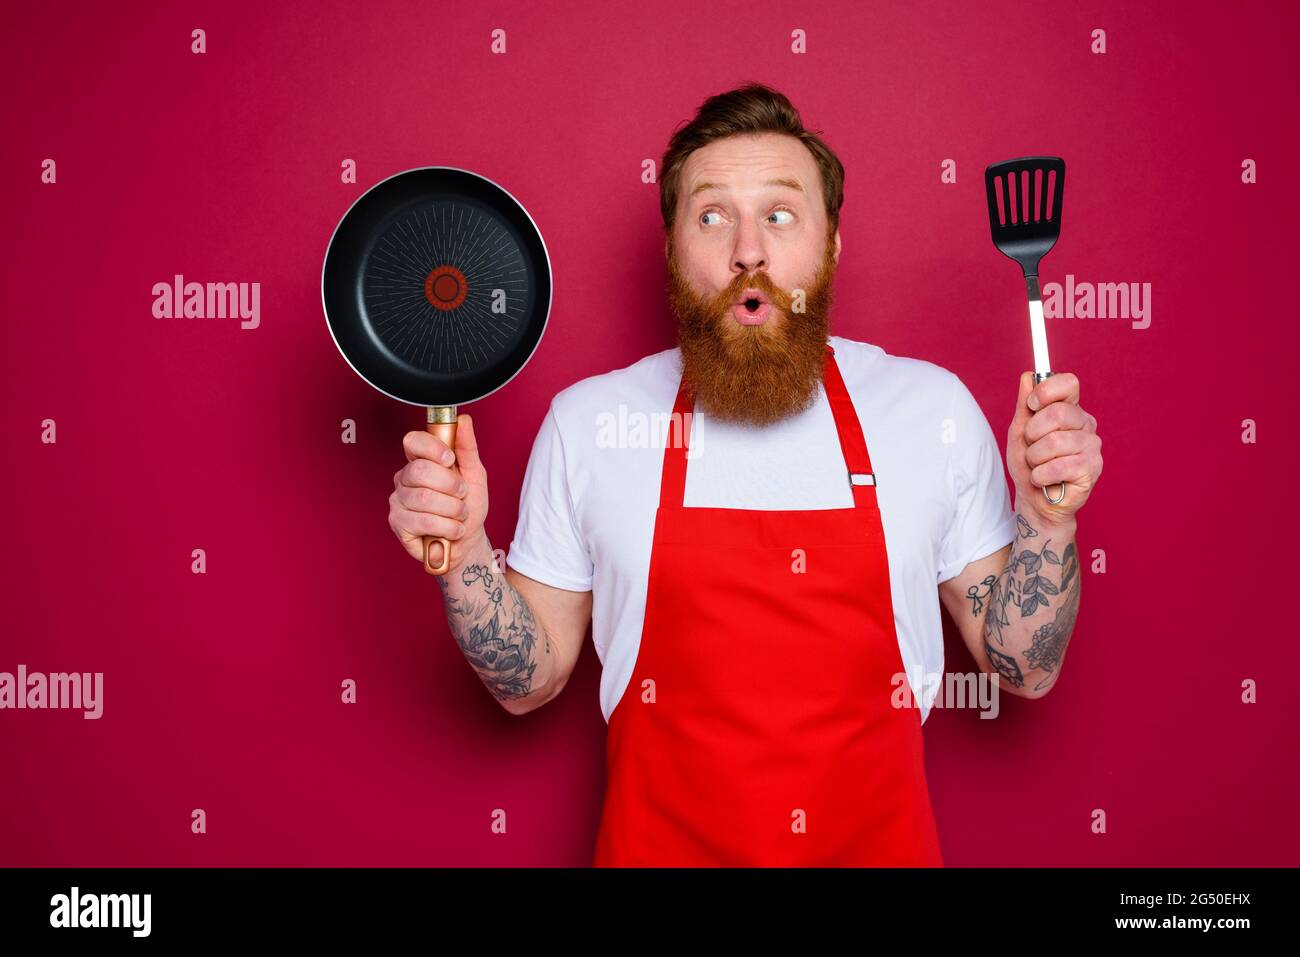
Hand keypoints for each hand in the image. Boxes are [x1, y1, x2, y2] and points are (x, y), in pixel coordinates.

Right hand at [388, 414, 489, 573]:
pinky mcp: (398, 523)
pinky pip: (423, 520)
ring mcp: (398, 500)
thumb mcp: (475, 474)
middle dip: (451, 485)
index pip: (413, 441)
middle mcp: (405, 478)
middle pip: (420, 470)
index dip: (432, 448)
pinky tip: (452, 529)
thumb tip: (464, 421)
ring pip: (424, 498)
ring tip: (459, 516)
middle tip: (461, 496)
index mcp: (421, 461)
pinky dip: (447, 527)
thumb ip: (467, 447)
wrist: (467, 540)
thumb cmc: (468, 506)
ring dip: (453, 510)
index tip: (449, 460)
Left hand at [1007, 371, 1102, 524]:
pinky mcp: (1093, 467)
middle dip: (1033, 433)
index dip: (1047, 391)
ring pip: (1055, 442)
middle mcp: (1085, 423)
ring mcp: (1092, 445)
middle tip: (1032, 446)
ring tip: (1039, 466)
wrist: (1034, 499)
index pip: (1069, 383)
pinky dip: (1041, 475)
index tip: (1032, 404)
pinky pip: (1059, 466)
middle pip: (1058, 412)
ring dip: (1034, 458)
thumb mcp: (1019, 431)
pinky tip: (1045, 479)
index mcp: (1070, 409)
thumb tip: (1027, 376)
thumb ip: (1024, 405)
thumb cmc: (1029, 464)